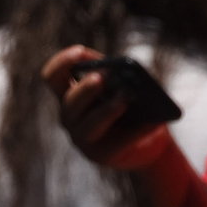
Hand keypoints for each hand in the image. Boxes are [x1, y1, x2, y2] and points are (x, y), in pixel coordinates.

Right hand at [41, 46, 173, 171]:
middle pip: (71, 101)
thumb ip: (120, 78)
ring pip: (90, 124)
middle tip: (105, 76)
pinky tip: (154, 122)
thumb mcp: (122, 86)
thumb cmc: (130, 107)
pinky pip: (118, 142)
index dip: (63, 62)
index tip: (80, 52)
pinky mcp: (102, 155)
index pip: (52, 76)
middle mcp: (70, 117)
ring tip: (126, 98)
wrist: (145, 143)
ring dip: (108, 110)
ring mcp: (82, 138)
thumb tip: (130, 75)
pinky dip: (138, 131)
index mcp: (69, 94)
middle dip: (87, 87)